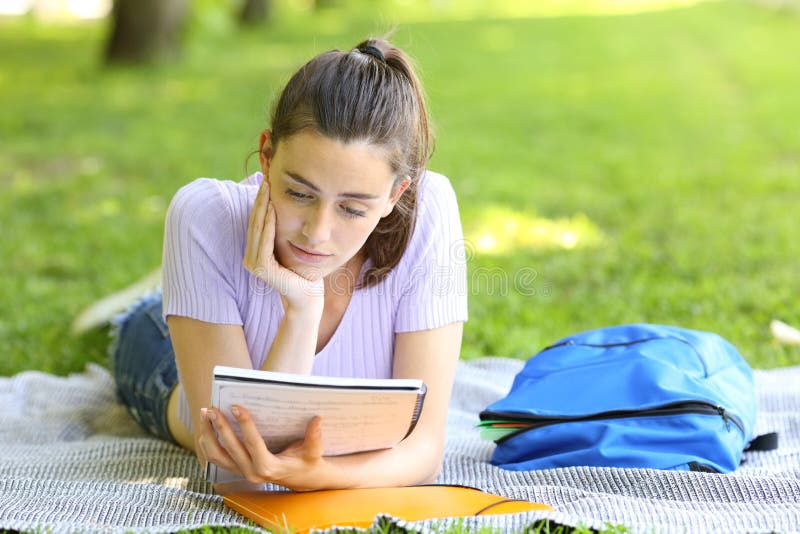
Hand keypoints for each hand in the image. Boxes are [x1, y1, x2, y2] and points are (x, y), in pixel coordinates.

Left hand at [198, 406, 328, 491]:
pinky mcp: (235, 469)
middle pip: (229, 449)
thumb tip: (317, 419)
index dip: (244, 424)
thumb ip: (315, 437)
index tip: (235, 406)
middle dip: (219, 426)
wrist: (301, 478)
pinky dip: (207, 441)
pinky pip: (214, 457)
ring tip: (204, 413)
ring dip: (207, 434)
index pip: (253, 444)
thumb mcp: (314, 451)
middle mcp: (252, 473)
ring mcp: (241, 472)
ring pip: (215, 455)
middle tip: (212, 407)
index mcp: (269, 468)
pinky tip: (206, 425)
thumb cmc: (308, 461)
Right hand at [243, 177, 323, 311]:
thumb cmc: (304, 271)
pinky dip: (269, 224)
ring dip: (263, 207)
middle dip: (260, 200)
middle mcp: (250, 257)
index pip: (256, 222)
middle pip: (254, 222)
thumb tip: (285, 208)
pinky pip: (264, 241)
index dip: (261, 202)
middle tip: (266, 178)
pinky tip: (274, 209)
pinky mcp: (261, 267)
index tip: (267, 182)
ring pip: (257, 229)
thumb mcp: (291, 246)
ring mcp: (253, 263)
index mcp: (255, 252)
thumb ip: (283, 232)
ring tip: (268, 188)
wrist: (308, 295)